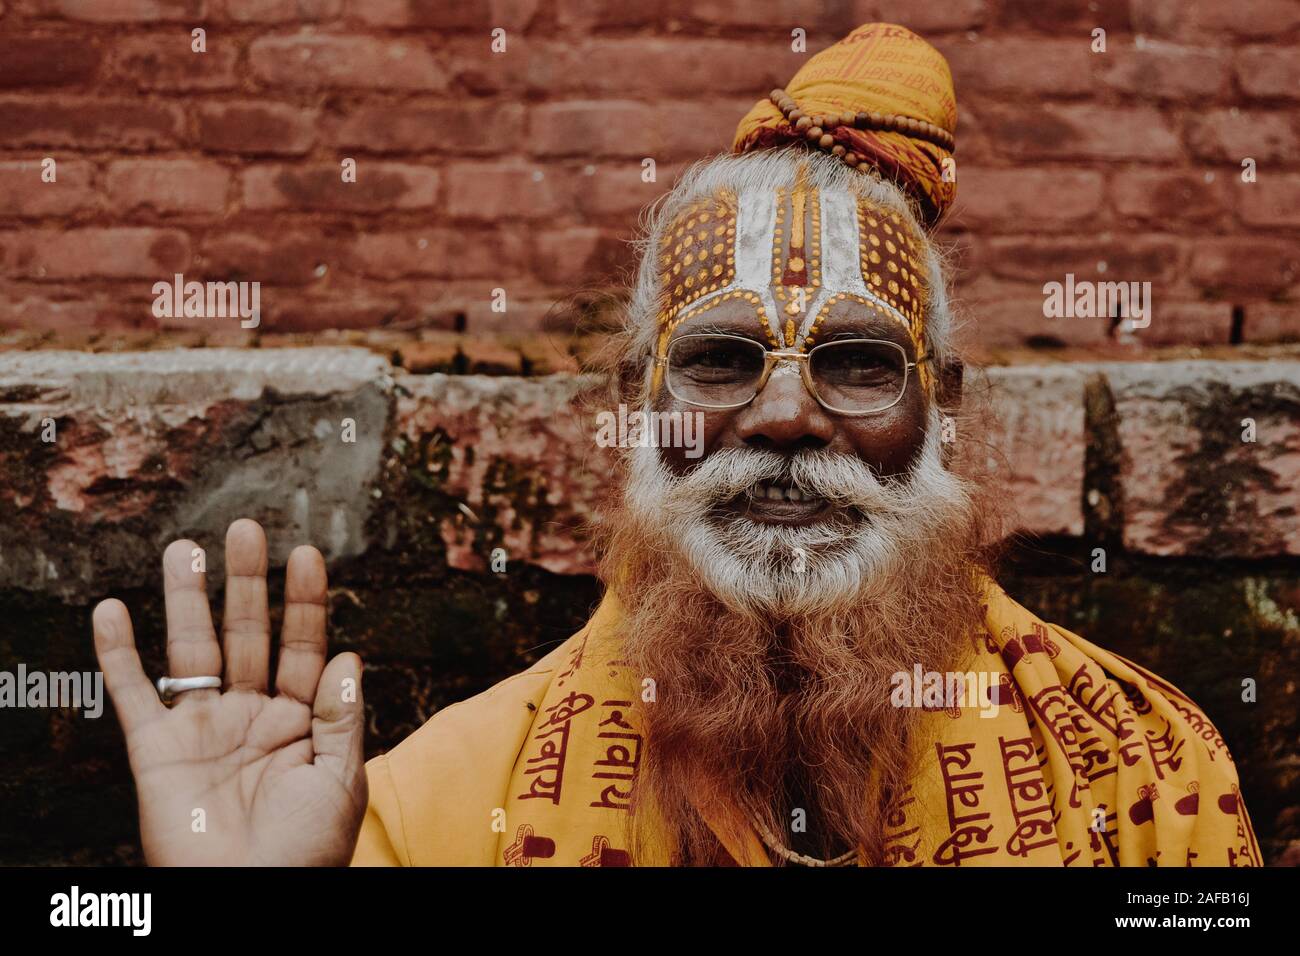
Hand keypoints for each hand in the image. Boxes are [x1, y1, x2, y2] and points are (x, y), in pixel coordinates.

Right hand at [92, 519, 366, 865]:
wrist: (251, 902)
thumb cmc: (306, 853)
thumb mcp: (341, 781)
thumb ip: (341, 718)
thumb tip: (349, 655)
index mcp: (300, 721)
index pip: (304, 646)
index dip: (305, 600)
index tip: (306, 552)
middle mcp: (251, 715)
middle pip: (248, 634)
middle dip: (246, 582)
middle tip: (244, 528)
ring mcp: (203, 729)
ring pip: (192, 650)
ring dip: (185, 600)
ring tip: (183, 549)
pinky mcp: (157, 751)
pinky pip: (132, 694)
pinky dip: (116, 654)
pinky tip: (110, 609)